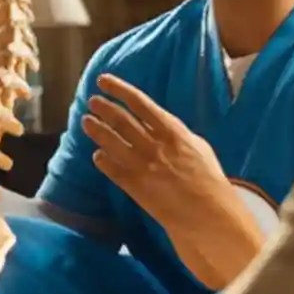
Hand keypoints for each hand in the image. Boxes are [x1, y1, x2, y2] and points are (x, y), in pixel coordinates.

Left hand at [82, 73, 263, 286]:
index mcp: (173, 131)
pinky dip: (101, 159)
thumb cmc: (207, 178)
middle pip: (121, 119)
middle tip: (92, 101)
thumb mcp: (197, 146)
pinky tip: (98, 155)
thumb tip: (156, 122)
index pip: (140, 103)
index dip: (119, 89)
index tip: (104, 80)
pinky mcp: (133, 185)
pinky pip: (110, 167)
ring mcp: (141, 165)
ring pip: (110, 141)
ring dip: (96, 129)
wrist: (207, 212)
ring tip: (86, 121)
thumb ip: (174, 133)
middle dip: (103, 108)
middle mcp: (154, 145)